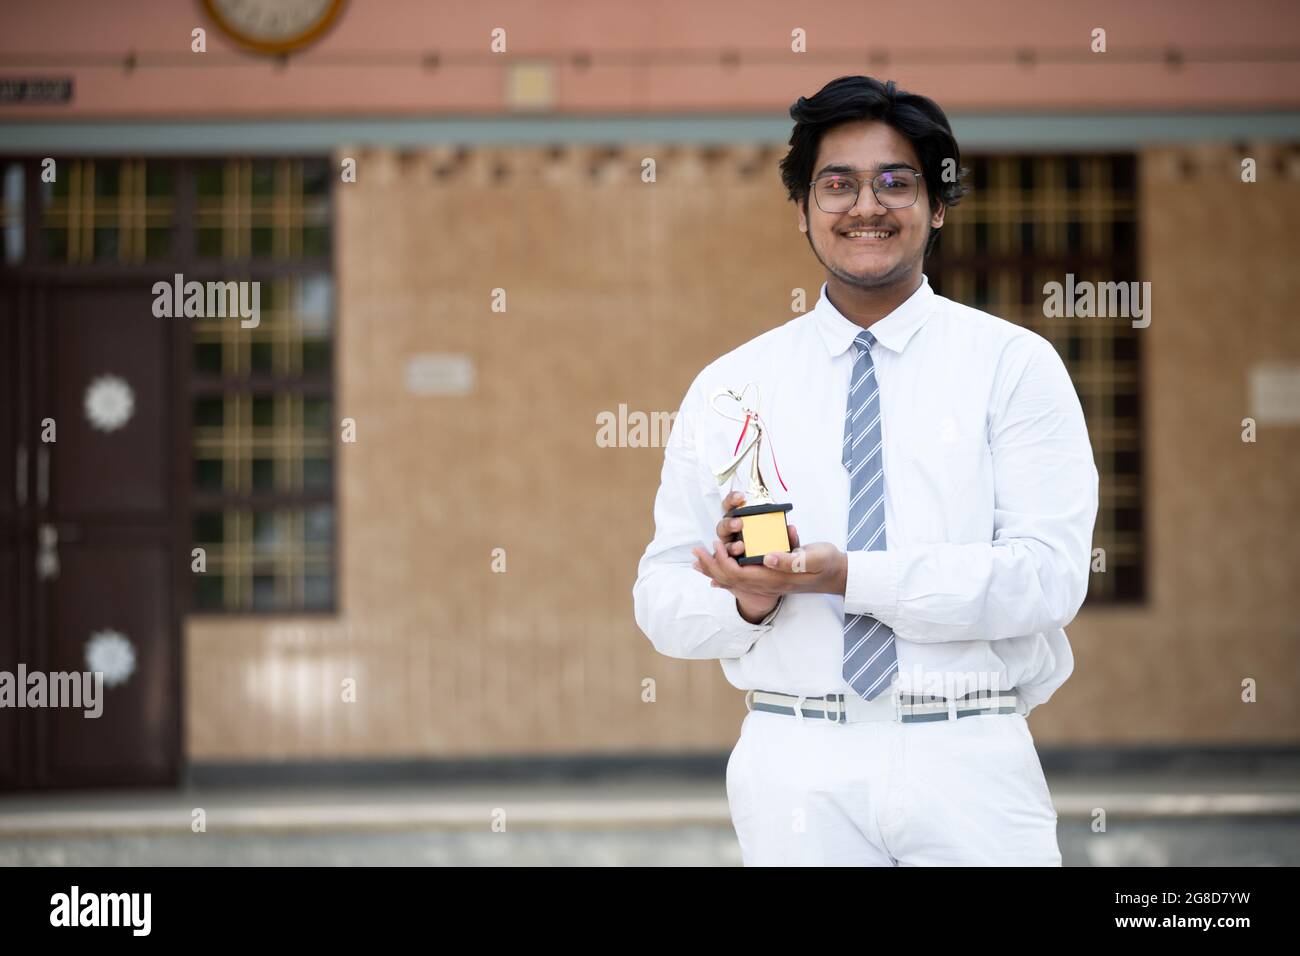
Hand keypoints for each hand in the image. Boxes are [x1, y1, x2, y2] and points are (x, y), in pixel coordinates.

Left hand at [691, 491, 847, 621]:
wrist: (836, 574)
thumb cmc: (826, 562)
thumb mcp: (813, 557)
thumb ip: (791, 559)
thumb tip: (767, 557)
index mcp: (774, 578)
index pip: (739, 574)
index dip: (723, 560)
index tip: (716, 544)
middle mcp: (767, 583)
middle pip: (730, 579)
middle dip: (711, 565)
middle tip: (695, 551)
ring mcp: (768, 582)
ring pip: (734, 581)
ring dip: (714, 570)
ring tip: (697, 561)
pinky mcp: (770, 578)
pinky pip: (742, 579)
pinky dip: (726, 575)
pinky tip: (715, 576)